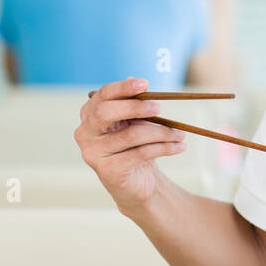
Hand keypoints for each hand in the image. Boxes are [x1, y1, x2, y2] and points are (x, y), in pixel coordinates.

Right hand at [75, 76, 186, 212]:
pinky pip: (140, 153)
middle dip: (135, 107)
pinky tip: (179, 147)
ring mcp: (93, 153)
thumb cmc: (135, 146)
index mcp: (90, 115)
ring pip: (130, 135)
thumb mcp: (135, 123)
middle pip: (105, 113)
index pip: (103, 96)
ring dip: (160, 132)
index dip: (122, 88)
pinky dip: (164, 148)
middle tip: (159, 107)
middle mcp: (85, 133)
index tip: (144, 84)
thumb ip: (135, 104)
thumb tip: (140, 83)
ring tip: (180, 134)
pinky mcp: (107, 170)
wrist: (135, 181)